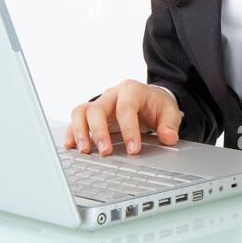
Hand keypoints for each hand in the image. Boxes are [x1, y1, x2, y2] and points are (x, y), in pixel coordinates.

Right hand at [63, 80, 181, 155]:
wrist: (148, 99)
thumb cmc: (156, 105)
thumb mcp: (169, 112)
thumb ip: (170, 124)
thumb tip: (168, 137)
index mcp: (132, 90)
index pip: (126, 108)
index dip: (129, 130)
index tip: (133, 150)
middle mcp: (112, 94)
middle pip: (98, 108)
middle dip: (100, 132)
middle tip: (106, 152)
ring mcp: (99, 103)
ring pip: (81, 112)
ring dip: (80, 132)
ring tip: (85, 151)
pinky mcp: (91, 114)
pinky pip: (76, 119)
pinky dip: (72, 132)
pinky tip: (71, 146)